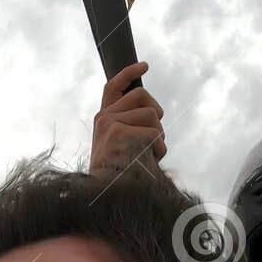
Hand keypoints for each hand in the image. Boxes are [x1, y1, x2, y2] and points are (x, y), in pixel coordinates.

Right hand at [89, 61, 166, 177]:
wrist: (105, 195)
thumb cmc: (119, 175)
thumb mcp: (121, 146)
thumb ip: (130, 125)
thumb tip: (153, 113)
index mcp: (103, 120)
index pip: (113, 87)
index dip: (129, 74)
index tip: (145, 65)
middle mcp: (104, 118)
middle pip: (142, 96)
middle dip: (156, 113)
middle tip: (157, 134)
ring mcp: (110, 124)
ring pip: (152, 114)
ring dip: (159, 136)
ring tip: (149, 154)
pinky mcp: (119, 133)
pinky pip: (154, 134)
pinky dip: (159, 150)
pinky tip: (150, 162)